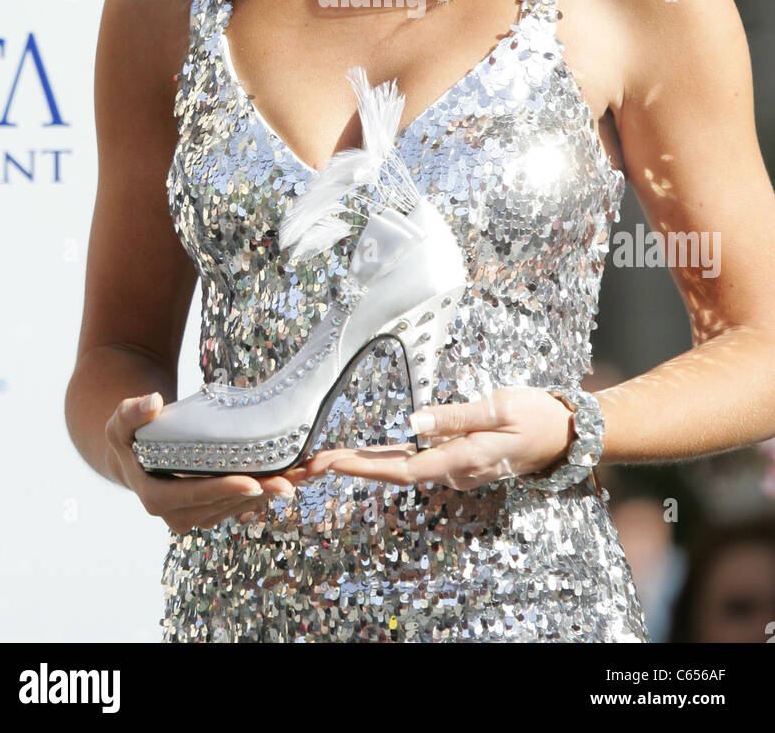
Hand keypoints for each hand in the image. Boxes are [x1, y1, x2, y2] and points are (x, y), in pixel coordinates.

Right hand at [106, 394, 311, 533]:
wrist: (135, 455)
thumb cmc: (129, 436)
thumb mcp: (120, 422)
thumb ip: (131, 412)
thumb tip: (153, 402)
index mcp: (156, 499)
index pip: (196, 495)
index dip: (225, 488)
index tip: (254, 482)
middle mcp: (178, 516)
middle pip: (226, 503)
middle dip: (261, 491)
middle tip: (294, 478)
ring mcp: (199, 516)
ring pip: (241, 506)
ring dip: (272, 491)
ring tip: (305, 474)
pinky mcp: (215, 510)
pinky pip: (245, 503)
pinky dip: (269, 490)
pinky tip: (296, 475)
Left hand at [303, 387, 575, 491]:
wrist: (571, 434)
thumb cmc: (537, 416)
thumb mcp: (498, 407)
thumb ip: (454, 416)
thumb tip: (413, 421)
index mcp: (463, 460)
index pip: (402, 470)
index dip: (363, 467)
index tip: (330, 462)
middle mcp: (457, 472)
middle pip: (396, 474)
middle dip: (354, 468)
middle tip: (312, 464)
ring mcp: (460, 470)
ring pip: (406, 470)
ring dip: (369, 464)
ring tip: (332, 457)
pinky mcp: (464, 462)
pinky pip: (421, 464)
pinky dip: (392, 460)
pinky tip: (374, 454)